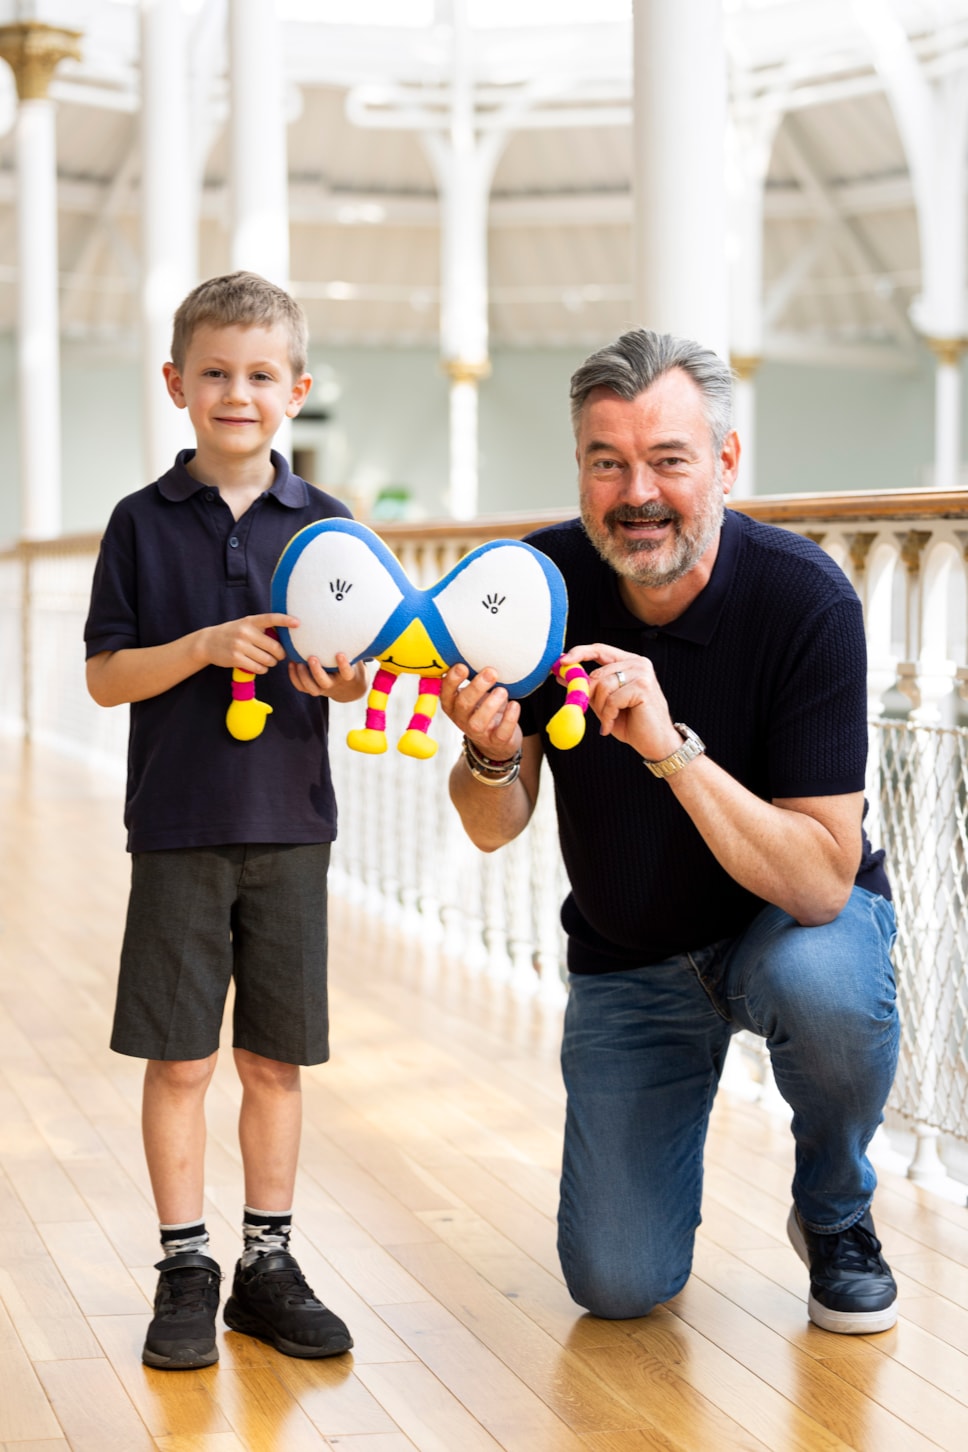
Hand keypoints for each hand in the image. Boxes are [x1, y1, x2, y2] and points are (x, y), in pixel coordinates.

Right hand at [203, 613, 295, 673]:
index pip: (271, 618)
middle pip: (275, 647)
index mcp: (251, 621)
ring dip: (271, 663)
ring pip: (268, 660)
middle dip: (280, 655)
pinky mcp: (236, 659)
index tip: (298, 623)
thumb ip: (262, 628)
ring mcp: (240, 645)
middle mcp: (246, 632)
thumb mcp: (245, 624)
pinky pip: (258, 668)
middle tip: (279, 656)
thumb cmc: (233, 633)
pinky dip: (262, 669)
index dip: (286, 621)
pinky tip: (260, 667)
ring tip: (268, 661)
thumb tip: (285, 637)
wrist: (208, 642)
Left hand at [289, 651, 361, 697]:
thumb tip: (354, 625)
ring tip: (297, 662)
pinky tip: (291, 664)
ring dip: (303, 676)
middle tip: (311, 658)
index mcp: (347, 677)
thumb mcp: (356, 659)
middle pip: (324, 682)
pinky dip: (295, 678)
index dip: (343, 665)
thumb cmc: (351, 666)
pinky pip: (301, 687)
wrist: (349, 688)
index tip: (340, 654)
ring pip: (311, 688)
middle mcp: (334, 684)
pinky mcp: (313, 689)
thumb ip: (353, 648)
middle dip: (316, 671)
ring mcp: (323, 689)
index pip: (347, 673)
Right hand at [440, 663, 522, 761]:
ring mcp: (478, 732)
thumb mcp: (473, 693)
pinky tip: (515, 705)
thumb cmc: (483, 708)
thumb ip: (472, 676)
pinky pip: (501, 733)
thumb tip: (479, 649)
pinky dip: (509, 719)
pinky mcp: (496, 741)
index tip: (462, 666)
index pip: (445, 693)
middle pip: (463, 705)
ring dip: (490, 704)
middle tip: (491, 672)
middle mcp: (461, 719)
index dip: (452, 681)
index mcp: (452, 704)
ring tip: (502, 690)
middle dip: (476, 688)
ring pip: (478, 722)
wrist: (496, 740)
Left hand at [559, 643, 681, 759]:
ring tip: (609, 720)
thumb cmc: (631, 723)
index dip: (579, 653)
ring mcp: (642, 673)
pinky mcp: (643, 687)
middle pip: (597, 673)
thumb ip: (587, 687)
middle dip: (589, 695)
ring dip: (600, 708)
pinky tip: (611, 725)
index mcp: (628, 662)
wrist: (656, 743)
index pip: (599, 649)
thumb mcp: (603, 703)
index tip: (561, 662)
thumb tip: (561, 674)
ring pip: (602, 686)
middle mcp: (638, 663)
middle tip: (593, 711)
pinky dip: (607, 716)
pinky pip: (612, 700)